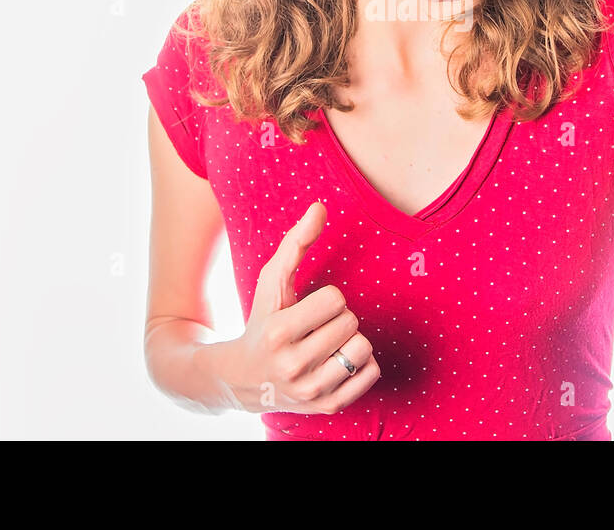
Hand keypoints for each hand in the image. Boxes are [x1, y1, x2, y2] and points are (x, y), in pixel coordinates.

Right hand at [214, 201, 380, 413]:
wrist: (242, 379)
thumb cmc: (262, 320)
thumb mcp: (272, 282)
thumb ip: (296, 243)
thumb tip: (319, 207)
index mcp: (278, 333)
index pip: (336, 300)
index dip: (327, 298)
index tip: (310, 308)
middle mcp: (293, 366)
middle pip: (350, 323)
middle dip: (338, 318)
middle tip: (316, 327)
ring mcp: (310, 391)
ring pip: (363, 349)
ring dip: (351, 340)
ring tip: (328, 343)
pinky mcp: (326, 407)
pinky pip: (371, 374)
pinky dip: (363, 363)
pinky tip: (339, 360)